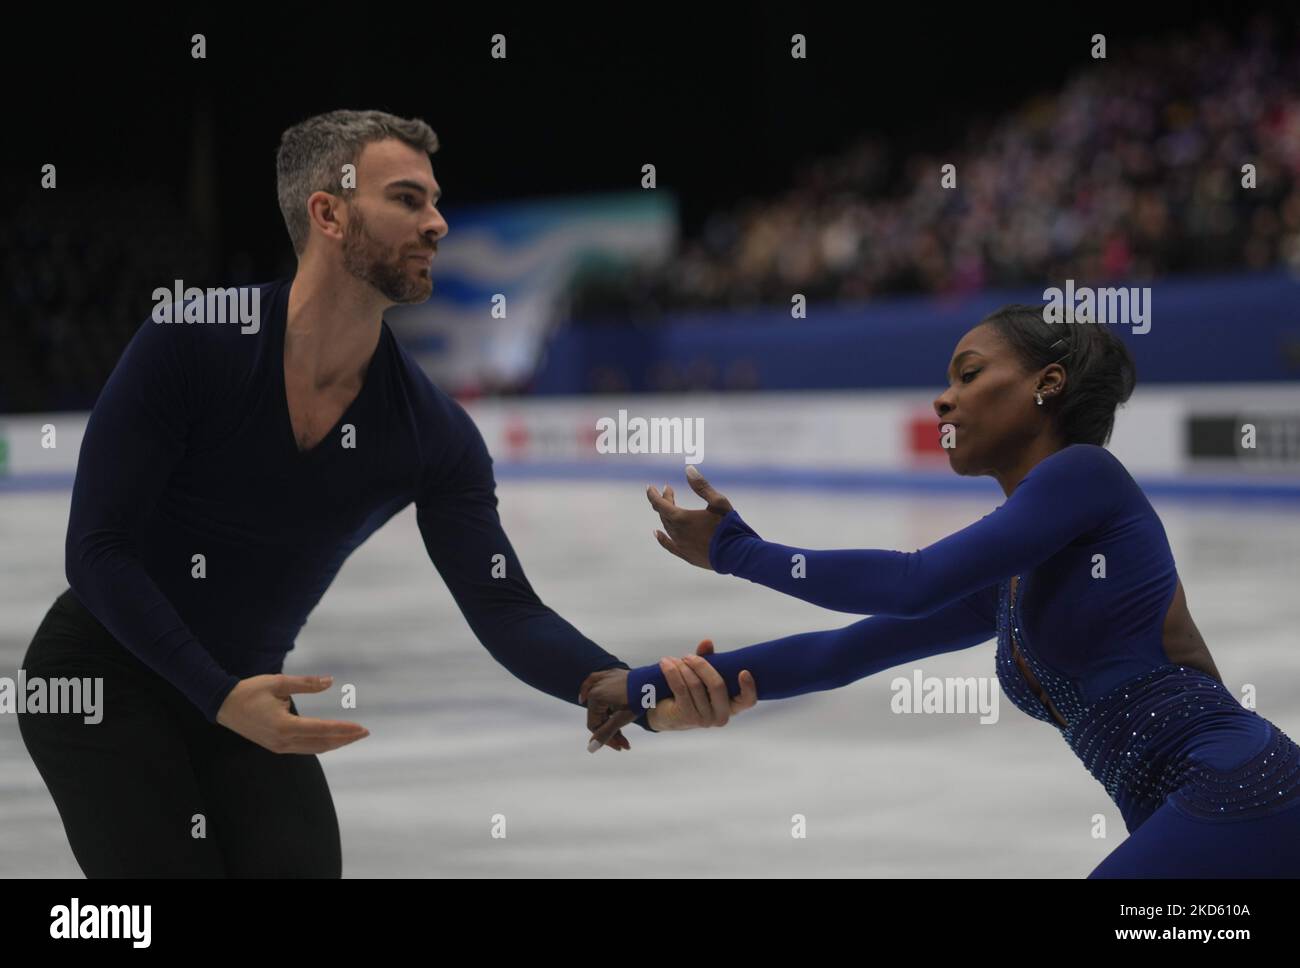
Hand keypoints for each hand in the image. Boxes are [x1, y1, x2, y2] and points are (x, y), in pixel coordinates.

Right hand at [216, 674, 369, 753]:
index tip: (361, 728)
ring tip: (353, 736)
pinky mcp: (276, 746)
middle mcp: (283, 741)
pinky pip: (304, 748)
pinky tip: (332, 739)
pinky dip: (321, 744)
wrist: (223, 706)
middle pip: (321, 743)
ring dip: (335, 743)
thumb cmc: (250, 691)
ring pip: (314, 748)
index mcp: (284, 726)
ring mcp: (279, 746)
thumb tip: (330, 681)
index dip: (343, 729)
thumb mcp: (278, 682)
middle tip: (365, 732)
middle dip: (345, 738)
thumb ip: (306, 683)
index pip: (321, 729)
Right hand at [578, 668, 633, 751]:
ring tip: (623, 733)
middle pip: (598, 716)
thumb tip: (590, 748)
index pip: (595, 725)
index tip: (620, 747)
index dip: (607, 738)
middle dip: (611, 731)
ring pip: (599, 704)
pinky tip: (584, 698)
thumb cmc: (638, 699)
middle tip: (625, 743)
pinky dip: (592, 692)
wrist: (654, 680)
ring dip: (609, 719)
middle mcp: (594, 687)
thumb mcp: (621, 719)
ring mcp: (601, 679)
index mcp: (595, 697)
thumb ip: (605, 733)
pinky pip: (595, 684)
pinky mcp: (609, 674)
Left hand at [646, 639, 756, 729]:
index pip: (748, 701)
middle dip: (702, 665)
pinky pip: (680, 688)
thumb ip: (709, 659)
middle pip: (717, 685)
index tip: (743, 671)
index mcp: (732, 707)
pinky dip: (672, 672)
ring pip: (695, 684)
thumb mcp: (703, 677)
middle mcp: (721, 716)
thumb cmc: (691, 693)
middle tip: (688, 656)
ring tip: (673, 659)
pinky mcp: (685, 716)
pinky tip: (665, 663)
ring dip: (682, 667)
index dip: (749, 687)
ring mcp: (704, 719)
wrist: (667, 715)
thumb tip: (707, 642)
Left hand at [647, 466, 734, 568]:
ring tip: (668, 507)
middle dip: (664, 501)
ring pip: (667, 527)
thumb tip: (688, 469)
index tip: (650, 487)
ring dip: (665, 515)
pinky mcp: (686, 555)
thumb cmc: (729, 526)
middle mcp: (677, 532)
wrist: (737, 554)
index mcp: (682, 518)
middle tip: (669, 490)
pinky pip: (668, 545)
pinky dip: (661, 538)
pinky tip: (656, 533)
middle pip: (664, 514)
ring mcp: (681, 545)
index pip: (660, 504)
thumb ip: (701, 486)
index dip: (654, 494)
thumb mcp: (717, 502)